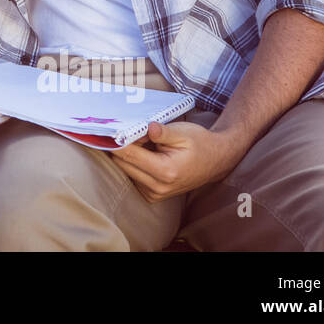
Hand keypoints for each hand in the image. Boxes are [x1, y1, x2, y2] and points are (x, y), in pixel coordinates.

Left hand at [109, 120, 244, 201]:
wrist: (216, 161)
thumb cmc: (199, 143)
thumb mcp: (182, 132)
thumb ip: (162, 132)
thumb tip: (147, 128)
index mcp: (165, 171)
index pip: (128, 155)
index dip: (116, 141)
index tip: (107, 129)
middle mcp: (158, 187)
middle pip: (123, 164)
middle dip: (122, 147)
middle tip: (132, 132)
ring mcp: (155, 194)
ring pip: (125, 170)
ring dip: (128, 156)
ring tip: (144, 144)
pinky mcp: (153, 195)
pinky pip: (133, 177)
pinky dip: (134, 164)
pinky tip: (146, 154)